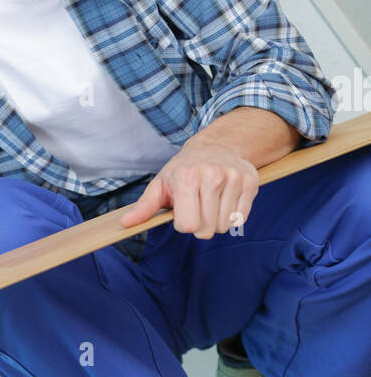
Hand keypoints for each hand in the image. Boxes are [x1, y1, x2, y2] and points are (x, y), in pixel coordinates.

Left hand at [118, 140, 258, 238]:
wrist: (216, 147)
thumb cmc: (183, 170)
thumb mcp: (161, 184)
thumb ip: (144, 207)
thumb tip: (125, 224)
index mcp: (186, 177)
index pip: (188, 225)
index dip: (184, 224)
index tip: (183, 212)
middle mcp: (211, 175)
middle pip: (206, 229)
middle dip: (200, 226)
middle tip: (198, 208)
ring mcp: (233, 178)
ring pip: (225, 226)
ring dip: (216, 222)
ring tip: (211, 204)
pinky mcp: (250, 182)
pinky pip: (241, 218)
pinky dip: (232, 216)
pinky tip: (225, 201)